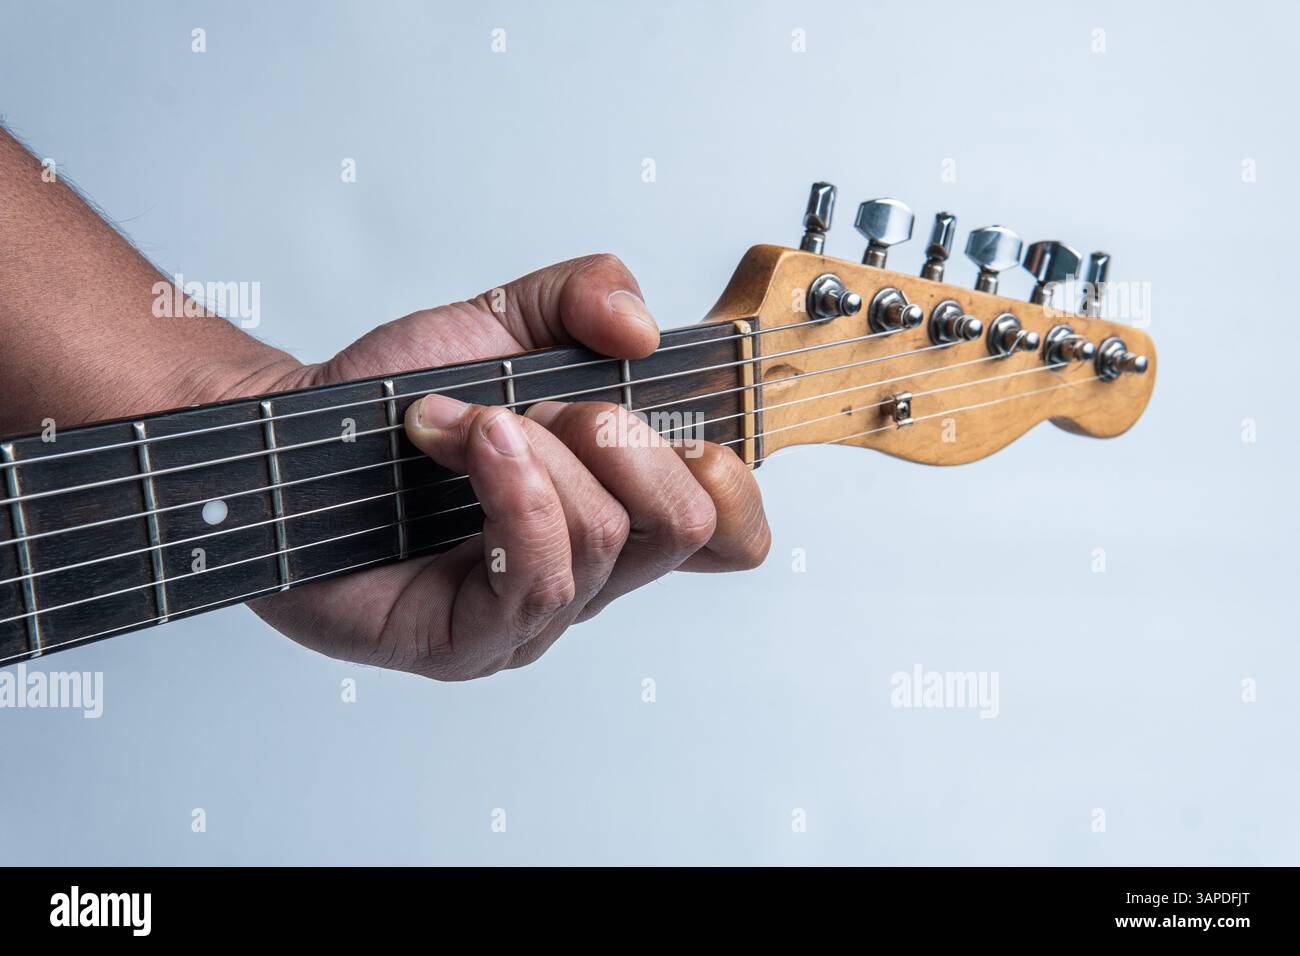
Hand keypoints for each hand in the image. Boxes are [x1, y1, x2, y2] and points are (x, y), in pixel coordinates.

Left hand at [251, 255, 769, 678]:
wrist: (294, 433)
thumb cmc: (397, 393)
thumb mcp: (506, 315)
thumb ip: (589, 294)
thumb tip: (644, 331)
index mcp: (618, 509)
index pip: (734, 534)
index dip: (733, 475)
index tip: (675, 416)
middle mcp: (589, 573)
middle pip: (689, 525)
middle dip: (621, 436)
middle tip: (541, 405)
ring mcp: (534, 619)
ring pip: (607, 537)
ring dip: (537, 451)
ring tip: (467, 419)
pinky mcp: (473, 646)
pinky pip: (538, 578)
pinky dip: (513, 491)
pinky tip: (468, 446)